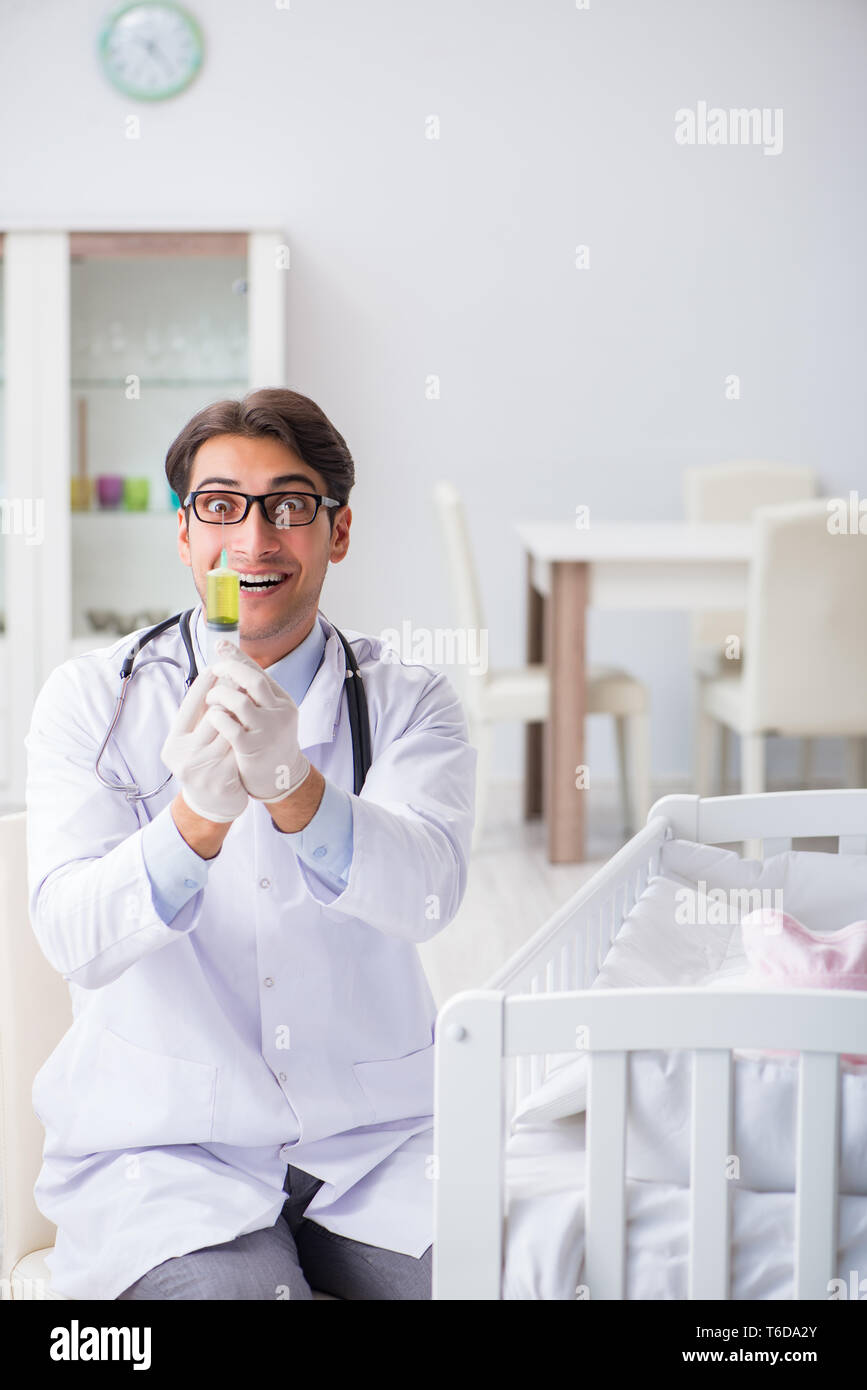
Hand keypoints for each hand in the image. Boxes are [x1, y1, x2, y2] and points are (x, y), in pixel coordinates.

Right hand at [160, 668, 249, 822]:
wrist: (212, 806)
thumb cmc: (204, 764)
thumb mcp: (191, 743)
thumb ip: (197, 717)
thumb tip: (209, 677)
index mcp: (174, 743)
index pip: (189, 706)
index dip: (204, 684)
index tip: (216, 666)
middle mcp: (184, 755)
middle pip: (212, 714)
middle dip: (228, 693)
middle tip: (241, 675)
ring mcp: (204, 768)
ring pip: (230, 728)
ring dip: (242, 710)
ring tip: (251, 693)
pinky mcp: (223, 778)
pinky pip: (241, 746)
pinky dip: (249, 731)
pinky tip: (257, 720)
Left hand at [203, 642, 310, 801]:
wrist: (281, 777)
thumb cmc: (270, 741)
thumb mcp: (271, 714)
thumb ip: (256, 694)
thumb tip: (231, 663)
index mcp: (283, 701)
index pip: (259, 672)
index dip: (238, 658)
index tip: (220, 646)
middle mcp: (279, 713)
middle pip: (252, 681)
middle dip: (229, 669)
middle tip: (214, 668)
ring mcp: (267, 731)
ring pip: (239, 702)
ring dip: (219, 695)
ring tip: (211, 697)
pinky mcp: (252, 748)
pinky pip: (230, 727)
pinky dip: (217, 717)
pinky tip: (211, 716)